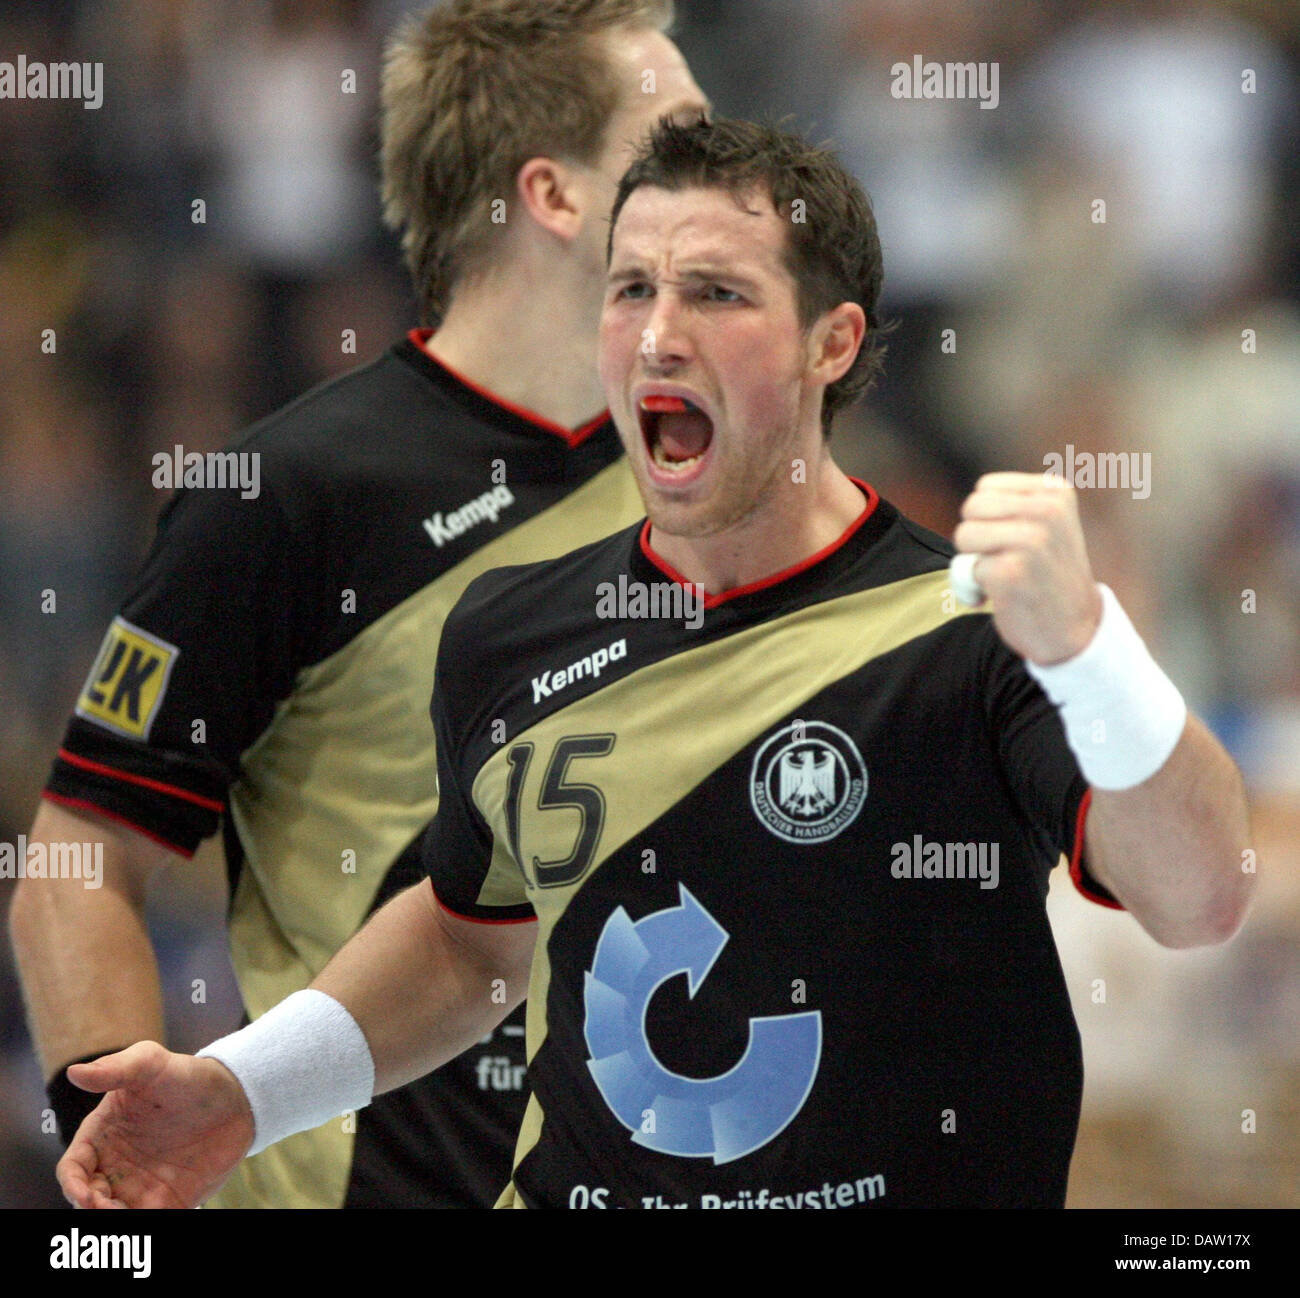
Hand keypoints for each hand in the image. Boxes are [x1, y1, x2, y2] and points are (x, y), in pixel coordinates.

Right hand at [56, 1041, 253, 1208]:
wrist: (237, 1097)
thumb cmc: (187, 1076)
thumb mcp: (151, 1063)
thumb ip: (115, 1068)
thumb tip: (74, 1072)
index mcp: (101, 1136)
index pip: (73, 1168)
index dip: (72, 1185)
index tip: (86, 1195)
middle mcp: (114, 1165)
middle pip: (87, 1199)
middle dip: (92, 1210)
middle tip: (112, 1210)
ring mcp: (139, 1186)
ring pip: (113, 1216)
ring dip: (114, 1223)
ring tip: (132, 1216)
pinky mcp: (167, 1202)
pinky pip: (147, 1223)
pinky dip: (141, 1230)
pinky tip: (154, 1219)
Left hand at [953, 471, 1102, 665]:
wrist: (1076, 630)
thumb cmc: (1049, 576)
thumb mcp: (1048, 525)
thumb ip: (1015, 505)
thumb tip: (973, 501)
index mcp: (1055, 493)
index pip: (986, 488)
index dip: (987, 518)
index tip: (1013, 540)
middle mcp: (1047, 511)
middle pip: (971, 507)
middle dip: (976, 537)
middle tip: (1004, 559)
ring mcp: (1031, 541)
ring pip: (965, 535)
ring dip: (974, 561)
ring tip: (1003, 575)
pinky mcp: (1011, 572)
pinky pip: (967, 569)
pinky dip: (975, 589)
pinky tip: (1003, 597)